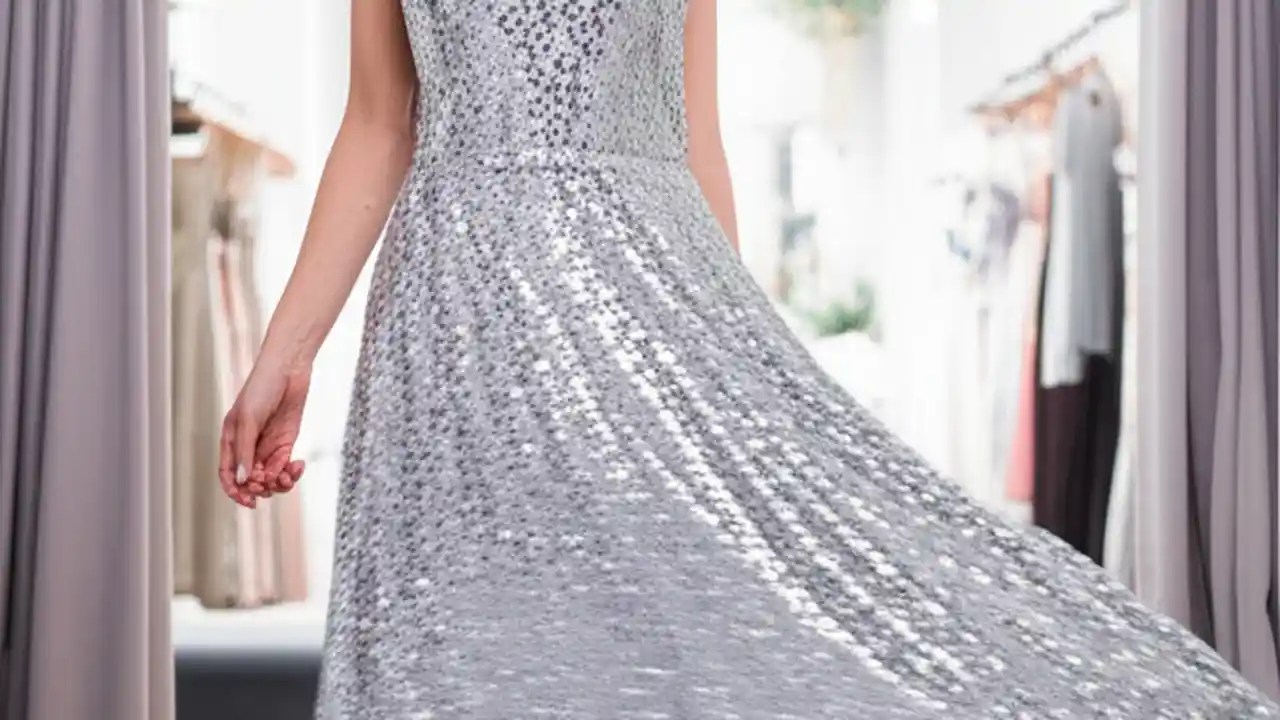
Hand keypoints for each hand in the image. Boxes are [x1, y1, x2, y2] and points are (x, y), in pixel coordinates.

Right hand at [219, 357, 311, 508]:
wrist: (288, 370)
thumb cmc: (261, 388)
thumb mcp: (249, 420)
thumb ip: (245, 450)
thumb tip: (242, 480)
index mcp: (231, 441)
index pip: (228, 474)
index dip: (235, 491)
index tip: (249, 501)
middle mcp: (248, 447)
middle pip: (250, 480)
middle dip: (260, 486)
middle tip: (270, 480)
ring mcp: (267, 446)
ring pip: (270, 477)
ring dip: (278, 482)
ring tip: (286, 475)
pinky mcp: (285, 443)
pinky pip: (286, 467)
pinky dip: (292, 472)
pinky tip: (298, 465)